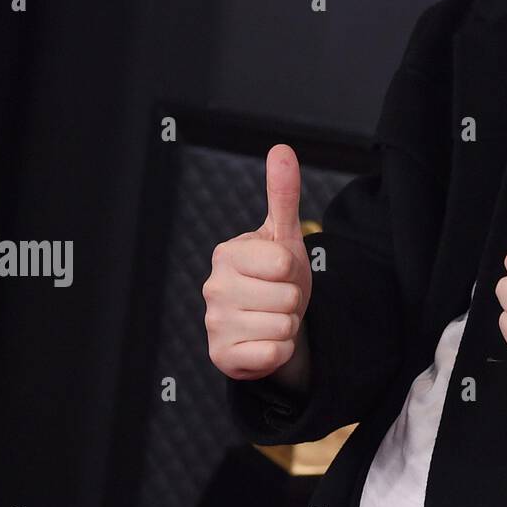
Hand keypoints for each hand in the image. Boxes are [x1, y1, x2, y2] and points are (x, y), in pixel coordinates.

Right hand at [203, 144, 313, 389]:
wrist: (269, 320)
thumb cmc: (276, 274)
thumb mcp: (283, 234)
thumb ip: (283, 193)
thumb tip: (281, 149)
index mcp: (227, 254)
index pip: (283, 263)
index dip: (292, 269)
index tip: (280, 271)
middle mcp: (213, 288)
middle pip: (286, 297)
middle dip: (292, 299)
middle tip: (278, 297)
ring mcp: (214, 324)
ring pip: (283, 325)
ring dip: (288, 324)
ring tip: (272, 316)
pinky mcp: (222, 357)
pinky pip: (274, 353)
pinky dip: (280, 350)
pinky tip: (264, 340)